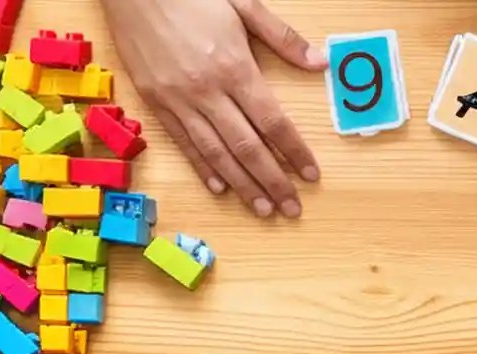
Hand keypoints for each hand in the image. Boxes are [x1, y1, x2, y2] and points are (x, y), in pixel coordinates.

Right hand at [100, 0, 323, 217]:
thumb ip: (283, 37)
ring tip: (262, 209)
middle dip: (272, 182)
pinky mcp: (155, 102)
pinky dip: (203, 168)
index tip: (311, 175)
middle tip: (291, 209)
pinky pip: (184, 143)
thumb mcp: (243, 3)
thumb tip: (321, 63)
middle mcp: (207, 91)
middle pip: (247, 147)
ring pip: (216, 153)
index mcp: (234, 67)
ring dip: (242, 185)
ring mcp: (178, 100)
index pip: (273, 122)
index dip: (294, 152)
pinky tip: (220, 187)